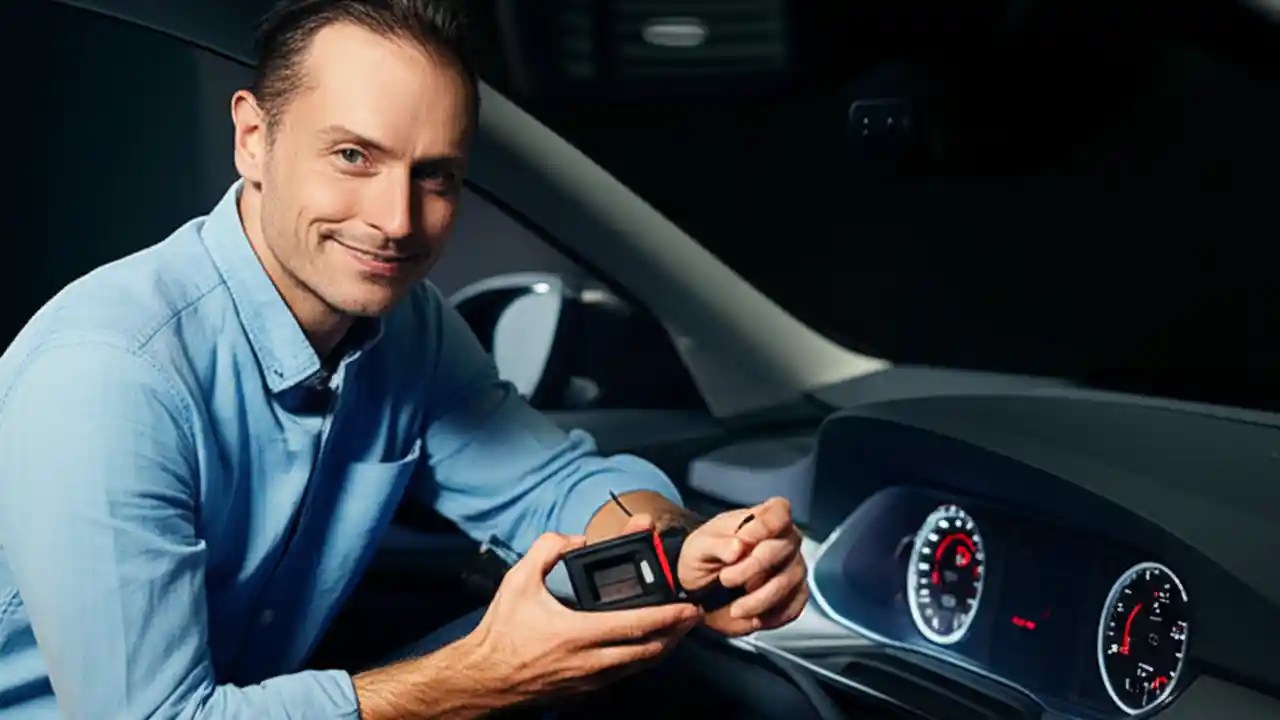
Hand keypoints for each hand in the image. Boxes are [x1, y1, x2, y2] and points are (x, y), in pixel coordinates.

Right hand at [461, 532, 703, 706]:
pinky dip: (640, 659)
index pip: (639, 626)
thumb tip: (573, 539)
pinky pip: (623, 674)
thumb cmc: (501, 634)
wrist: (484, 678)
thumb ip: (547, 549)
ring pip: (640, 666)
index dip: (670, 617)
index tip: (688, 607)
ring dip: (663, 647)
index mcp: (579, 633)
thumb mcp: (518, 580)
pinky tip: (642, 646)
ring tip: (676, 630)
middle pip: (651, 651)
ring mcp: (590, 679)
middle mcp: (591, 661)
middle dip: (677, 633)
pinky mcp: (585, 689)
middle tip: (691, 616)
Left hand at [680, 497, 807, 636]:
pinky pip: (794, 605)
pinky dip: (772, 615)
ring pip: (789, 580)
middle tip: (726, 579)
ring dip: (760, 599)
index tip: (741, 543)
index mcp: (761, 518)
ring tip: (736, 608)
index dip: (764, 527)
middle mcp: (784, 540)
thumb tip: (738, 548)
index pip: (778, 513)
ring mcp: (793, 567)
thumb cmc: (704, 557)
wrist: (700, 589)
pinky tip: (752, 617)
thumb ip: (717, 544)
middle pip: (783, 547)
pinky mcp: (795, 594)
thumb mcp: (699, 546)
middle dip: (753, 567)